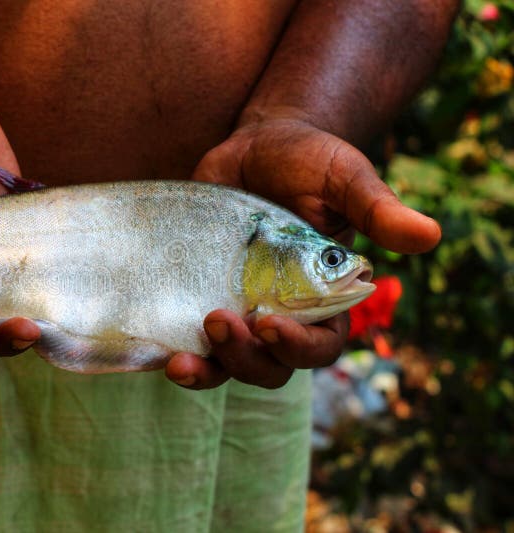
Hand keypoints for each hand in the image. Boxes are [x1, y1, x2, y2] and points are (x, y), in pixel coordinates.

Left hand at [166, 113, 440, 388]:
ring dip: (206, 369)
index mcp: (322, 300)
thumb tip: (428, 237)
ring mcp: (236, 309)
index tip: (272, 322)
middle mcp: (279, 314)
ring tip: (180, 359)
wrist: (258, 145)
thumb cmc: (311, 162)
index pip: (319, 344)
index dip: (298, 346)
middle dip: (246, 357)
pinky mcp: (197, 296)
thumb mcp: (344, 178)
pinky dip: (172, 353)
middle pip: (268, 366)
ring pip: (225, 364)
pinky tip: (157, 353)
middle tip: (220, 320)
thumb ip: (375, 209)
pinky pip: (186, 340)